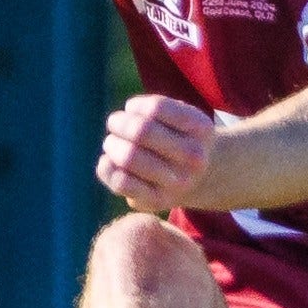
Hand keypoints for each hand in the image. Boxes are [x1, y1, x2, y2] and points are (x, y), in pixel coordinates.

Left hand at [97, 93, 220, 215]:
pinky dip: (106, 167)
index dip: (134, 106)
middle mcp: (194, 156)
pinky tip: (109, 162)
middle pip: (141, 131)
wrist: (201, 178)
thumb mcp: (179, 115)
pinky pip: (121, 182)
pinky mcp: (156, 201)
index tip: (132, 109)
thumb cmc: (179, 137)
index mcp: (200, 127)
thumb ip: (153, 110)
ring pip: (129, 157)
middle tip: (115, 123)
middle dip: (118, 123)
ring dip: (111, 144)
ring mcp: (177, 182)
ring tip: (112, 143)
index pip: (155, 108)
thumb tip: (119, 123)